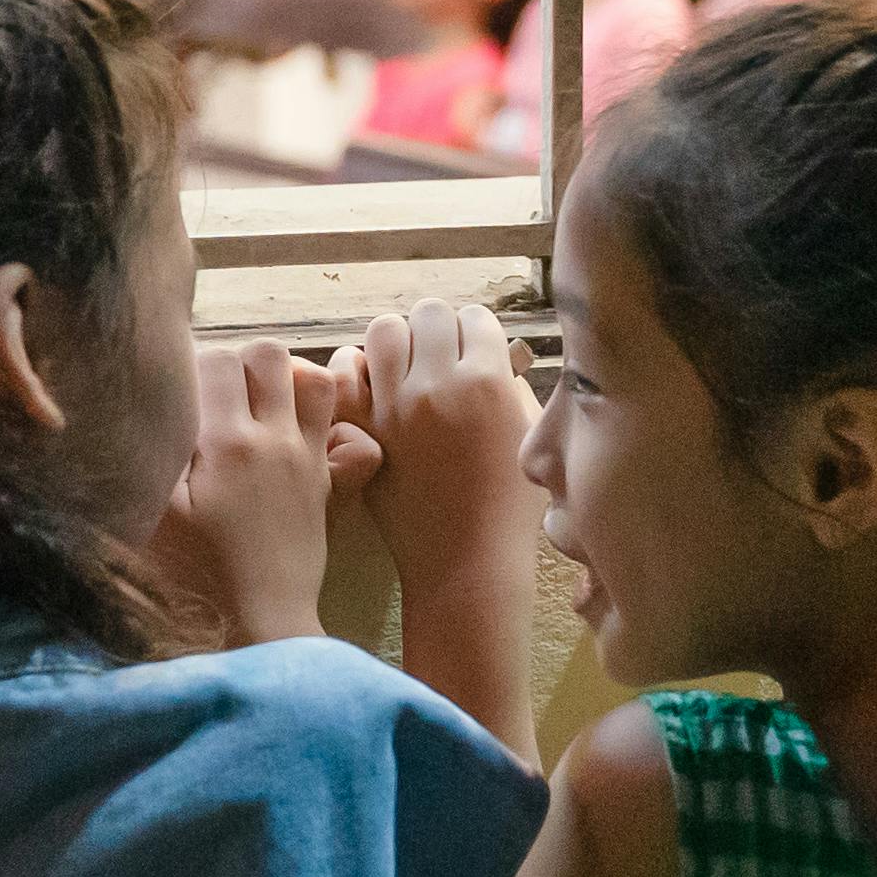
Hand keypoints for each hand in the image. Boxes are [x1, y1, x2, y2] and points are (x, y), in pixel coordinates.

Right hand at [145, 341, 339, 647]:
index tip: (178, 397)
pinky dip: (327, 421)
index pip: (217, 359)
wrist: (258, 629)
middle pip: (268, 355)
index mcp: (227, 442)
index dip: (193, 368)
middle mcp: (275, 441)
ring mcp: (307, 461)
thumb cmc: (195, 577)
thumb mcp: (155, 514)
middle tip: (215, 397)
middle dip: (240, 363)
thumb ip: (154, 452)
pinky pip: (347, 431)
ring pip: (317, 381)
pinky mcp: (326, 486)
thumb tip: (146, 405)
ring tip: (255, 408)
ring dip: (287, 382)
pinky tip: (296, 439)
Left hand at [333, 301, 541, 606]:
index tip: (476, 352)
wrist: (466, 563)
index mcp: (487, 382)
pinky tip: (374, 388)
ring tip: (407, 370)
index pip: (474, 317)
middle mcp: (437, 385)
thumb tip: (497, 356)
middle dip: (437, 331)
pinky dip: (356, 371)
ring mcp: (393, 406)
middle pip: (428, 314)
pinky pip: (345, 371)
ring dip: (398, 344)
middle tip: (442, 360)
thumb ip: (513, 387)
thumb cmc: (509, 507)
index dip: (477, 333)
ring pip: (384, 331)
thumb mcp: (531, 437)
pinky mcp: (361, 429)